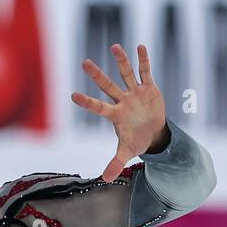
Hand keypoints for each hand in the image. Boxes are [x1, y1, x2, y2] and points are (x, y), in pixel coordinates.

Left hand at [70, 44, 166, 183]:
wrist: (154, 134)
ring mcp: (134, 93)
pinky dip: (144, 60)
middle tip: (84, 63)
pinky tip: (140, 47)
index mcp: (115, 115)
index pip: (98, 107)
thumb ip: (115, 163)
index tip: (72, 96)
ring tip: (115, 46)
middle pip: (108, 85)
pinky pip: (145, 72)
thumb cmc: (136, 141)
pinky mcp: (148, 88)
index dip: (87, 102)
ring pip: (126, 74)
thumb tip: (104, 179)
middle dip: (97, 75)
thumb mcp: (126, 152)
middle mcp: (122, 100)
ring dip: (122, 61)